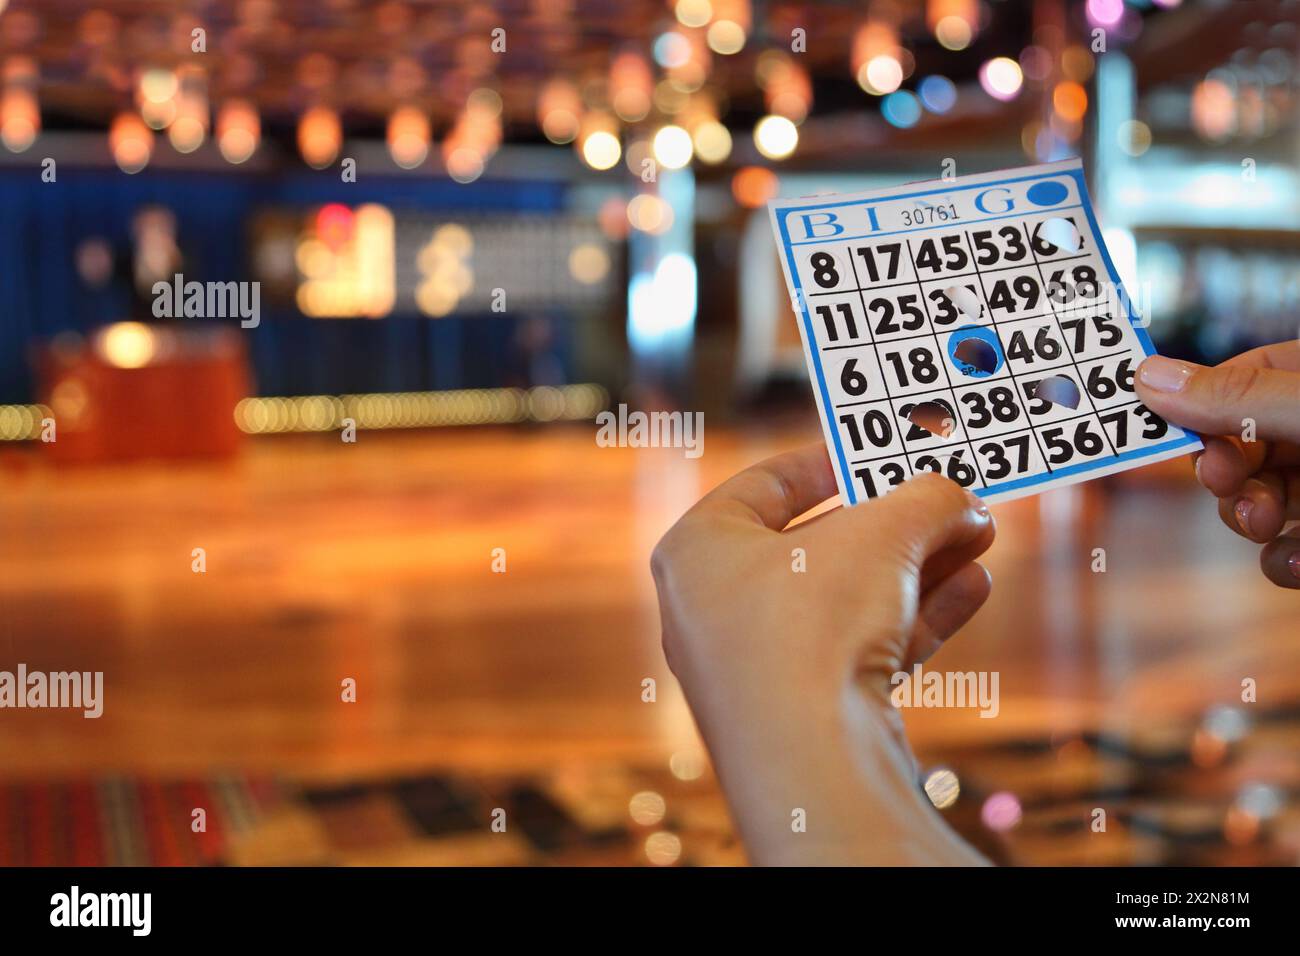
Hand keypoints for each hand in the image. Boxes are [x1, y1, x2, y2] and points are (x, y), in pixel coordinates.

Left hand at [651, 443, 993, 864]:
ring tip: (977, 537)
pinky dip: (913, 618)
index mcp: (698, 550)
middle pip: (817, 546)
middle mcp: (713, 609)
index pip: (764, 485)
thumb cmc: (815, 624)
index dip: (829, 463)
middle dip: (895, 522)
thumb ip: (924, 500)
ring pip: (846, 600)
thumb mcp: (882, 533)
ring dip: (917, 567)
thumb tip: (959, 497)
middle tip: (948, 500)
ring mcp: (755, 669)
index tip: (879, 455)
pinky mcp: (800, 715)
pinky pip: (858, 649)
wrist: (814, 761)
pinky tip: (972, 588)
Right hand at [1136, 344, 1299, 588]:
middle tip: (1228, 484)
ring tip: (1268, 527)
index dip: (1201, 409)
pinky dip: (1284, 563)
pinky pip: (1286, 551)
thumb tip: (1146, 378)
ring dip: (1248, 520)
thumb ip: (1241, 398)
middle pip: (1239, 447)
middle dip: (1225, 474)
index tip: (1183, 436)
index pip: (1240, 379)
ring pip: (1257, 502)